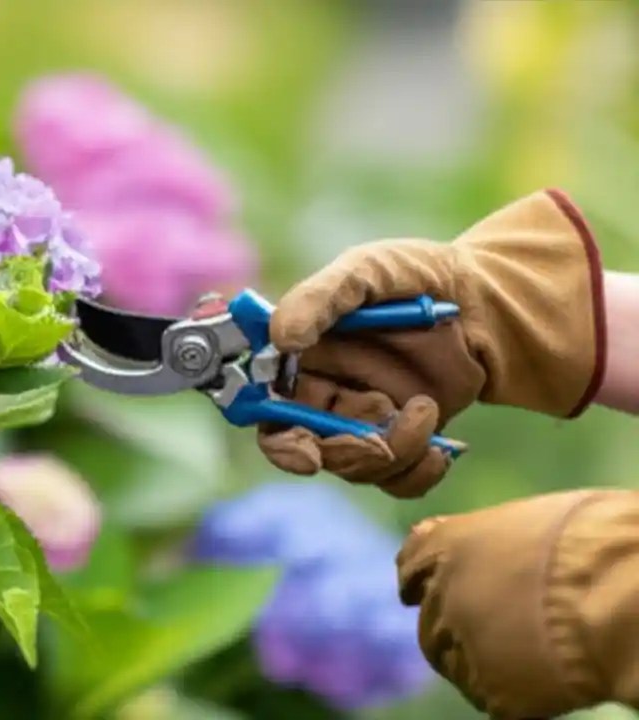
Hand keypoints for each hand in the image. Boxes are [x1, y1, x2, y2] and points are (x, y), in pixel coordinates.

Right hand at [258, 282, 483, 496]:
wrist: (480, 298)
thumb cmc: (412, 276)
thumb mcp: (366, 269)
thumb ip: (320, 298)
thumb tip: (281, 338)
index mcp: (300, 360)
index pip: (269, 412)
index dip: (280, 442)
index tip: (306, 454)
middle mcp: (323, 395)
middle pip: (311, 450)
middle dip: (343, 454)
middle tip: (378, 444)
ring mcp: (364, 421)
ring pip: (357, 467)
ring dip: (393, 451)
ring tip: (426, 409)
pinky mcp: (405, 439)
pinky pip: (399, 481)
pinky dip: (420, 473)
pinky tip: (441, 450)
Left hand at [396, 490, 627, 718]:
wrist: (623, 594)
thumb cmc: (595, 544)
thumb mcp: (538, 518)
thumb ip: (501, 542)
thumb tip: (506, 554)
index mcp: (449, 543)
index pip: (412, 561)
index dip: (418, 579)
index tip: (416, 591)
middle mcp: (442, 594)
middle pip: (431, 622)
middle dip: (453, 628)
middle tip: (492, 633)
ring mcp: (463, 645)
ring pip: (454, 663)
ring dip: (477, 661)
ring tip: (524, 657)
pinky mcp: (492, 692)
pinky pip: (492, 697)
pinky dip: (512, 693)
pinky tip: (542, 680)